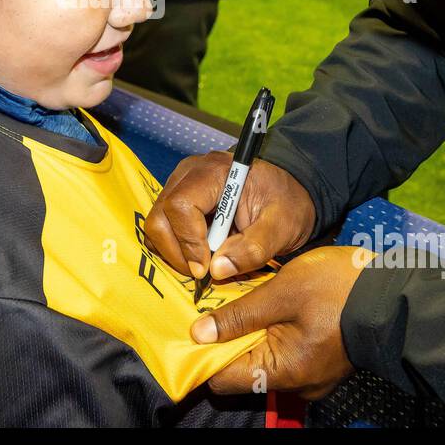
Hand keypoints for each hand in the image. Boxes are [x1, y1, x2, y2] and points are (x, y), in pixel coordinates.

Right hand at [144, 150, 315, 281]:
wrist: (286, 195)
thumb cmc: (286, 204)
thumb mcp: (282, 227)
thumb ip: (253, 248)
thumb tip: (217, 270)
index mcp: (215, 172)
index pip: (181, 205)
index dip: (188, 242)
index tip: (205, 269)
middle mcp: (189, 174)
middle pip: (160, 217)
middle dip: (177, 252)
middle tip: (203, 273)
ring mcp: (180, 186)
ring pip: (157, 225)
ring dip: (176, 252)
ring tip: (205, 263)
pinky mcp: (177, 200)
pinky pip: (163, 229)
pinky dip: (176, 248)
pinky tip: (201, 255)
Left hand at [191, 245, 376, 399]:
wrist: (395, 291)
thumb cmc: (338, 288)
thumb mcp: (281, 291)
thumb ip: (238, 315)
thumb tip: (198, 334)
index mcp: (283, 372)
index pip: (222, 379)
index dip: (202, 353)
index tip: (191, 325)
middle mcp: (295, 383)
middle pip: (241, 368)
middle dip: (224, 337)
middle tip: (212, 304)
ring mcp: (310, 374)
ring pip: (263, 357)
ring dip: (248, 331)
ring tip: (238, 298)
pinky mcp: (320, 362)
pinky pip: (284, 352)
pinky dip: (271, 331)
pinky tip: (266, 304)